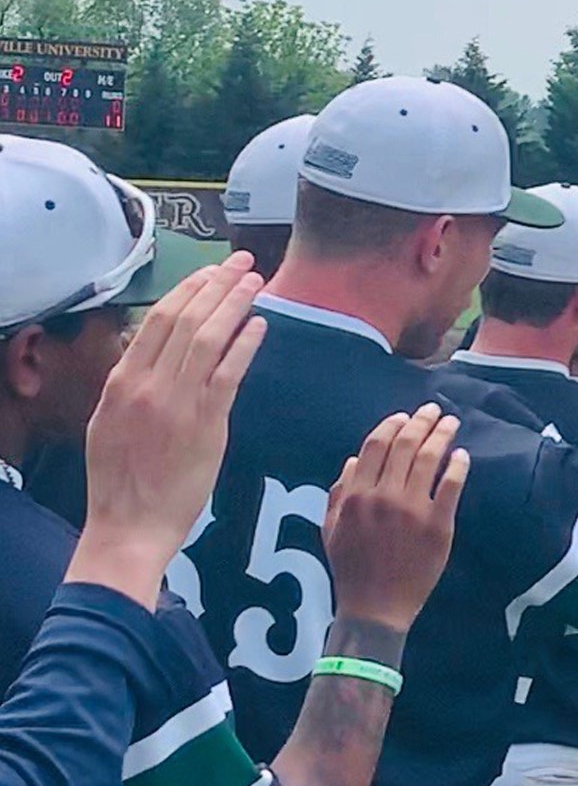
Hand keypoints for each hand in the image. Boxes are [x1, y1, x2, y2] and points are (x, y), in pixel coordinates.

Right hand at [71, 253, 266, 606]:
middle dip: (215, 284)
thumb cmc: (122, 477)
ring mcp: (177, 402)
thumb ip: (132, 384)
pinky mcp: (206, 423)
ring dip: (235, 304)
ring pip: (208, 339)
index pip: (156, 321)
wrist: (129, 523)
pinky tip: (260, 325)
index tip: (207, 271)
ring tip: (255, 281)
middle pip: (185, 320)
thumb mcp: (110, 421)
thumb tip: (152, 349)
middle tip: (240, 261)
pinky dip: (245, 344)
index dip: (185, 290)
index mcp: (121, 381)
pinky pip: (229, 373)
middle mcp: (147, 385)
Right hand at [324, 405, 468, 631]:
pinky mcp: (438, 524)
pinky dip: (458, 465)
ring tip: (451, 423)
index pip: (375, 445)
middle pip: (405, 445)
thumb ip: (339, 493)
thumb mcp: (331, 530)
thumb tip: (354, 460)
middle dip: (421, 422)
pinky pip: (451, 485)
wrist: (376, 607)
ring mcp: (413, 509)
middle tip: (434, 410)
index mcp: (356, 496)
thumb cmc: (352, 569)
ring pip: (429, 459)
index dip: (392, 425)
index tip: (404, 416)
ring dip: (442, 435)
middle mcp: (384, 497)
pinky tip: (462, 455)